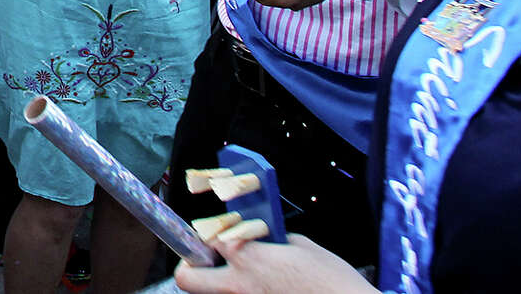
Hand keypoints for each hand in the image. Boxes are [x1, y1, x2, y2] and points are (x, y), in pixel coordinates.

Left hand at [174, 233, 374, 293]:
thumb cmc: (333, 282)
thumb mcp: (303, 246)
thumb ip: (275, 240)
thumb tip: (266, 239)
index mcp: (250, 258)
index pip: (207, 238)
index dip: (210, 234)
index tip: (215, 233)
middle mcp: (240, 285)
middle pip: (187, 279)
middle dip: (190, 269)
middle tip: (201, 263)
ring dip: (219, 285)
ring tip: (239, 279)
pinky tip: (264, 290)